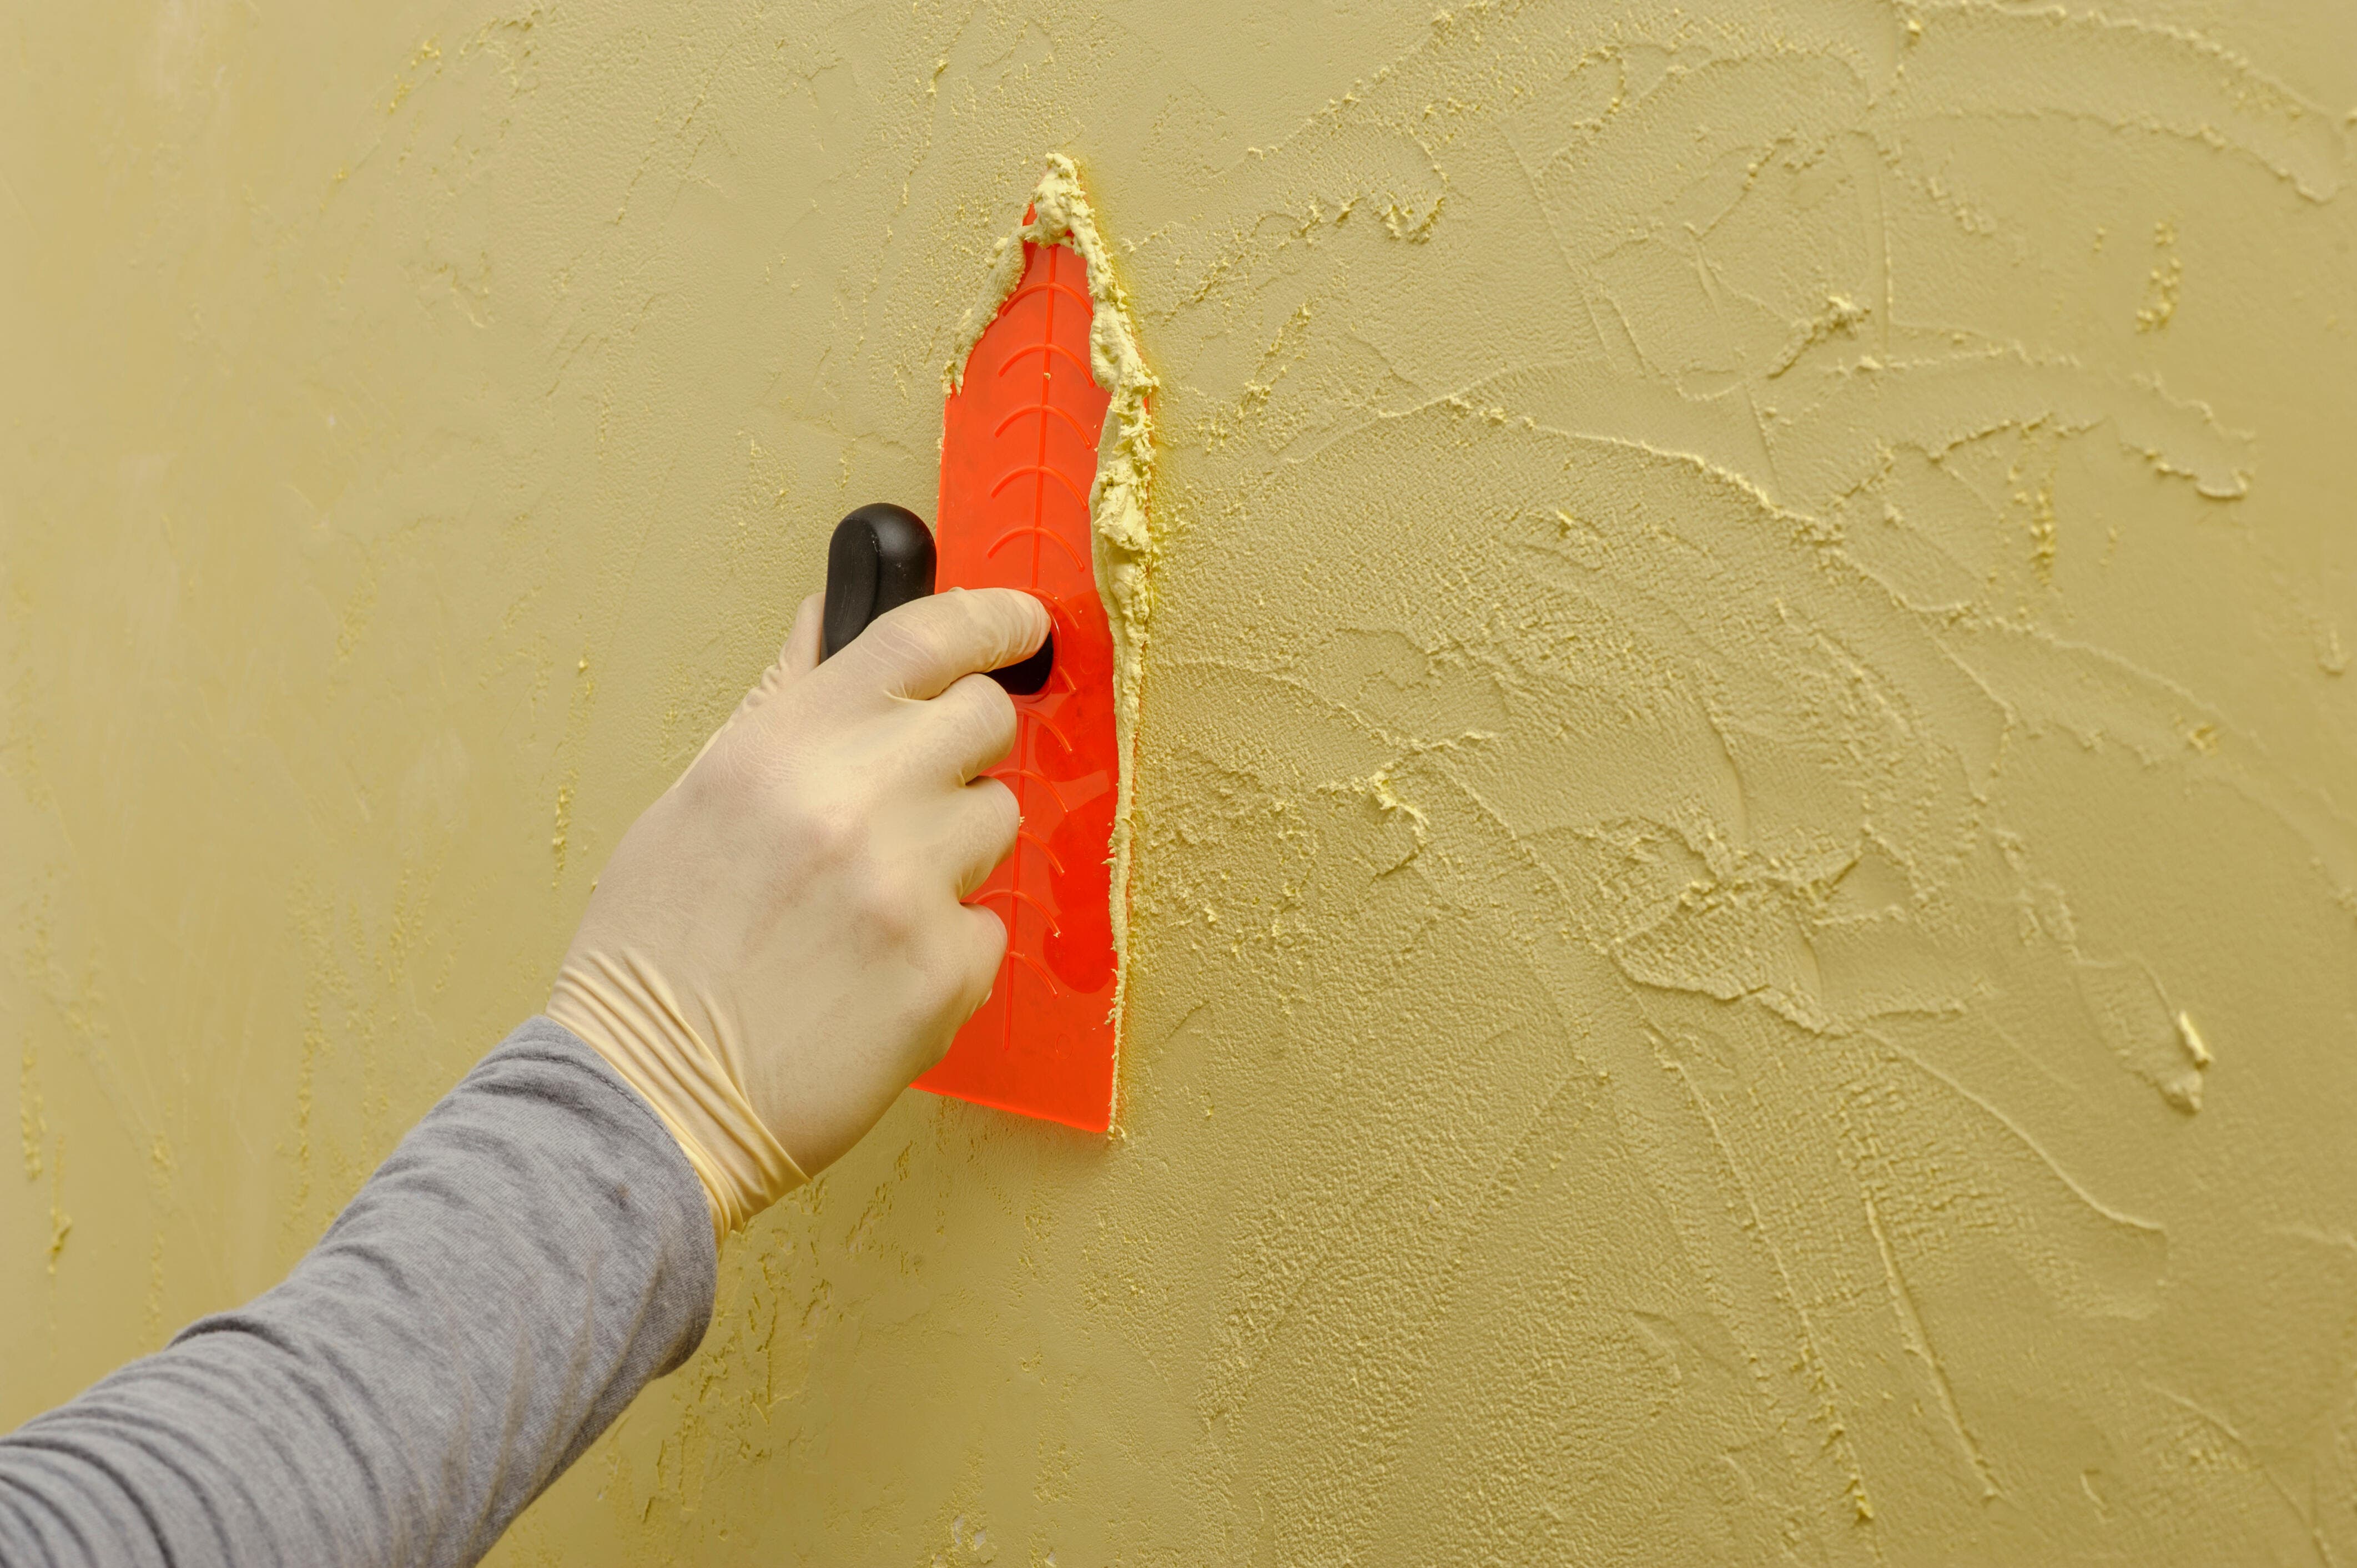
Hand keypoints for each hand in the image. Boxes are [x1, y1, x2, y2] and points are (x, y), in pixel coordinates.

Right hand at [547, 585, 1048, 1233]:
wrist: (647, 1098)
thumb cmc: (660, 952)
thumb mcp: (701, 796)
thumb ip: (785, 699)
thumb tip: (833, 615)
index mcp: (786, 745)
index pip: (923, 636)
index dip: (991, 618)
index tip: (1020, 622)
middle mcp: (855, 801)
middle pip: (987, 720)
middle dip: (961, 750)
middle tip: (908, 798)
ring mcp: (908, 888)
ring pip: (999, 822)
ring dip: (953, 851)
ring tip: (869, 901)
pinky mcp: (946, 972)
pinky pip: (990, 924)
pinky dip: (947, 944)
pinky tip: (874, 971)